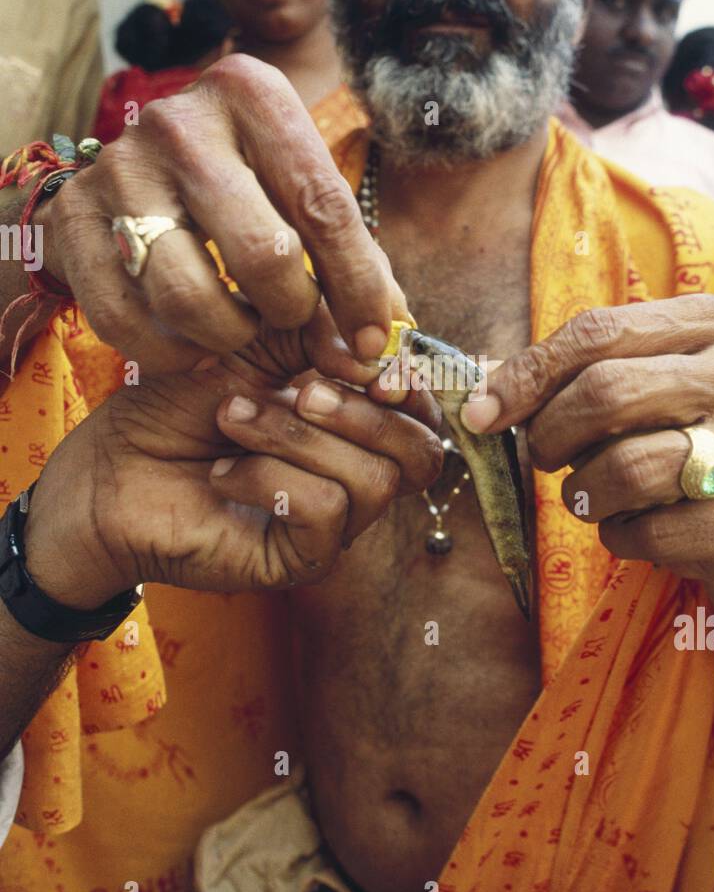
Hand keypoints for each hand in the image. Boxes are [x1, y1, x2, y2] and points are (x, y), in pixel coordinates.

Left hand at [24, 321, 441, 608]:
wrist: (110, 464)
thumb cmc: (179, 400)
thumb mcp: (256, 341)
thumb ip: (321, 331)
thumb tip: (379, 353)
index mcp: (357, 423)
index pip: (426, 415)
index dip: (410, 384)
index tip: (365, 357)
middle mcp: (355, 474)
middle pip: (422, 454)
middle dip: (362, 412)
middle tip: (298, 388)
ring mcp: (332, 522)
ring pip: (373, 481)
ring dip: (296, 438)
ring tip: (232, 419)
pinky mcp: (299, 560)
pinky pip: (326, 514)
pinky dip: (272, 479)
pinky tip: (223, 470)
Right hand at [42, 54, 407, 373]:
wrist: (125, 180)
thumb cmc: (241, 193)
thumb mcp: (298, 198)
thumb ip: (353, 262)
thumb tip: (383, 343)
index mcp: (252, 93)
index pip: (324, 205)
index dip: (358, 288)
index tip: (372, 342)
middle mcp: (181, 122)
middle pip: (262, 254)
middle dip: (291, 310)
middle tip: (291, 317)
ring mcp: (118, 169)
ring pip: (189, 296)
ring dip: (229, 336)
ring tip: (241, 326)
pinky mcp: (73, 220)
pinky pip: (129, 323)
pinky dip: (171, 353)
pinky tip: (192, 340)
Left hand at [459, 295, 713, 585]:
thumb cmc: (662, 432)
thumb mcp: (625, 382)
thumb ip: (560, 377)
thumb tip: (478, 403)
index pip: (598, 331)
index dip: (527, 375)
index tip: (481, 414)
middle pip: (609, 392)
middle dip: (552, 434)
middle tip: (543, 457)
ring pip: (629, 468)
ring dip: (585, 493)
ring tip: (590, 494)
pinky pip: (654, 533)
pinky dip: (621, 538)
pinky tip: (633, 526)